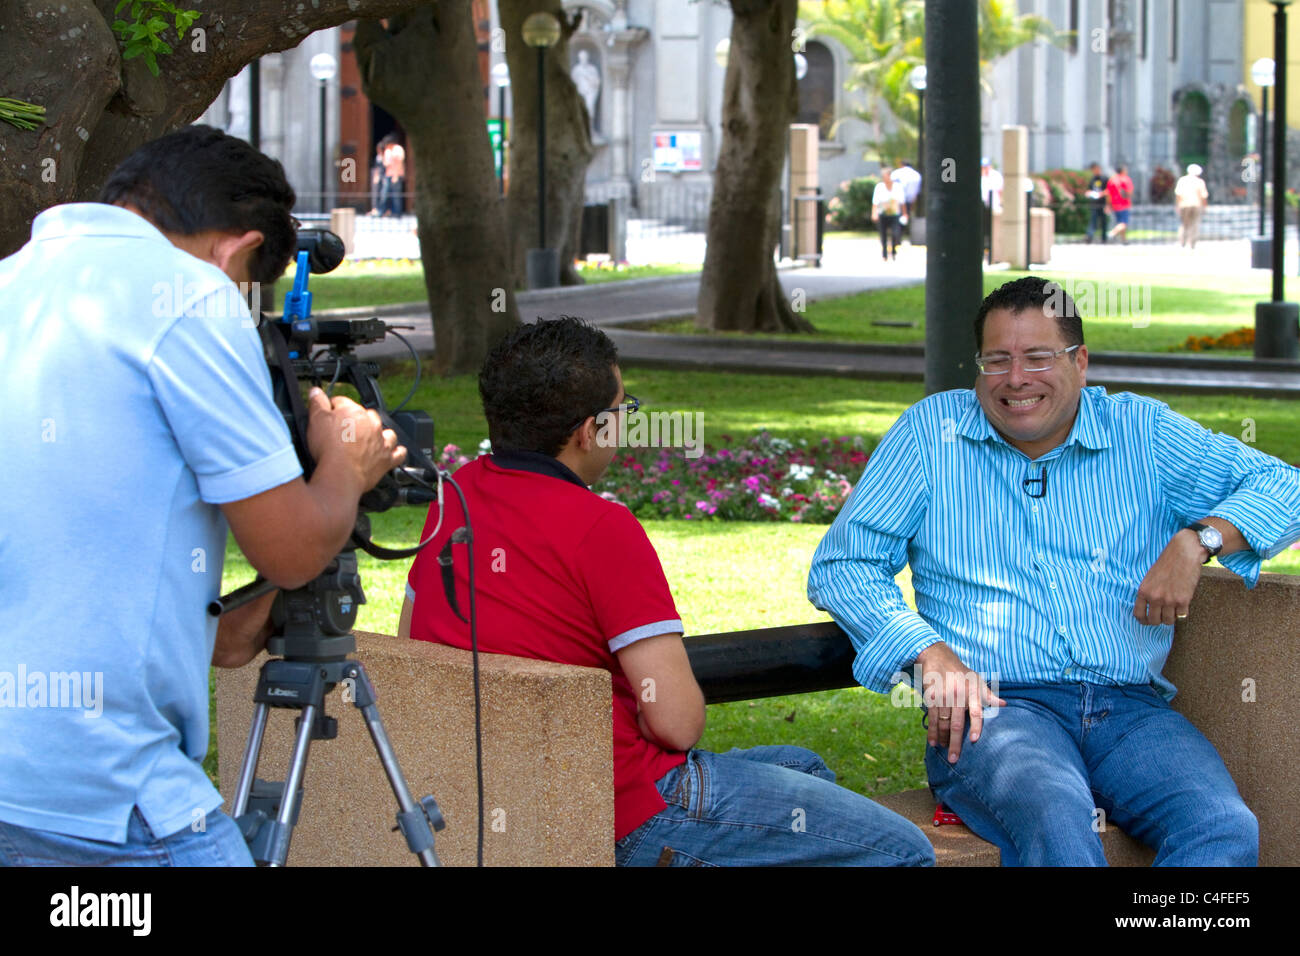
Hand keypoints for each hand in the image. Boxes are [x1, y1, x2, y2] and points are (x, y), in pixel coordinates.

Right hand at [305, 387, 406, 491]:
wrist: (341, 473)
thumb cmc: (329, 448)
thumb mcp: (316, 420)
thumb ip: (317, 403)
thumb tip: (316, 391)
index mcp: (354, 411)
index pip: (341, 402)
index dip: (332, 409)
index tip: (327, 416)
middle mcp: (372, 424)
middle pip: (365, 415)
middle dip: (356, 420)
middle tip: (343, 431)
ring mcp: (381, 441)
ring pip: (386, 432)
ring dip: (379, 434)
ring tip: (369, 439)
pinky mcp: (387, 459)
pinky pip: (398, 453)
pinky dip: (396, 452)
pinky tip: (390, 452)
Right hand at [915, 642, 1005, 764]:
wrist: (937, 656)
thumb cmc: (961, 671)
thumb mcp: (977, 680)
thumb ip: (989, 694)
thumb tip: (1004, 705)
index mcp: (972, 691)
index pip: (975, 712)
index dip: (975, 726)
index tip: (974, 740)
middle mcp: (957, 694)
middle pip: (956, 723)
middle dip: (954, 743)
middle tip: (955, 759)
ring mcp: (943, 696)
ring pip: (942, 723)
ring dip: (942, 739)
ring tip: (944, 752)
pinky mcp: (931, 697)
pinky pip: (932, 717)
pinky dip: (932, 731)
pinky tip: (933, 742)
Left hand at [1133, 529, 1204, 624]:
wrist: (1184, 553)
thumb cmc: (1167, 563)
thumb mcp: (1150, 577)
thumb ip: (1149, 592)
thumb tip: (1149, 608)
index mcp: (1144, 591)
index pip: (1139, 614)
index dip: (1143, 620)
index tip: (1147, 621)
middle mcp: (1155, 597)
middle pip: (1154, 621)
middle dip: (1158, 621)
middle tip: (1163, 617)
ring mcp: (1169, 600)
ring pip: (1168, 621)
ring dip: (1171, 618)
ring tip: (1173, 610)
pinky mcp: (1183, 600)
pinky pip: (1181, 616)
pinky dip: (1182, 613)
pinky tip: (1182, 605)